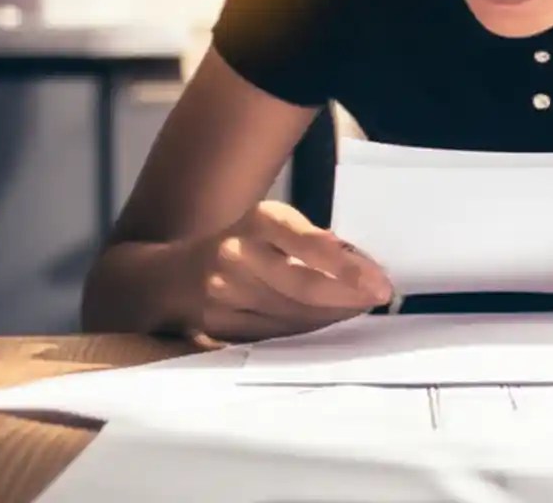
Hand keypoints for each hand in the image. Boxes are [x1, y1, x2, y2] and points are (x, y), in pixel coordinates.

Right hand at [187, 201, 394, 341]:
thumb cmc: (242, 242)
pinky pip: (278, 333)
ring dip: (335, 314)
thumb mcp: (275, 223)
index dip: (347, 267)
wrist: (173, 276)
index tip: (380, 282)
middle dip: (349, 296)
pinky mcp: (221, 325)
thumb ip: (314, 241)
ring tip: (360, 307)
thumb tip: (362, 266)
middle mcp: (238, 255)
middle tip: (379, 298)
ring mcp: (225, 294)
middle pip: (304, 287)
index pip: (310, 243)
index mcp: (259, 220)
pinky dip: (309, 328)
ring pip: (295, 314)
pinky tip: (328, 320)